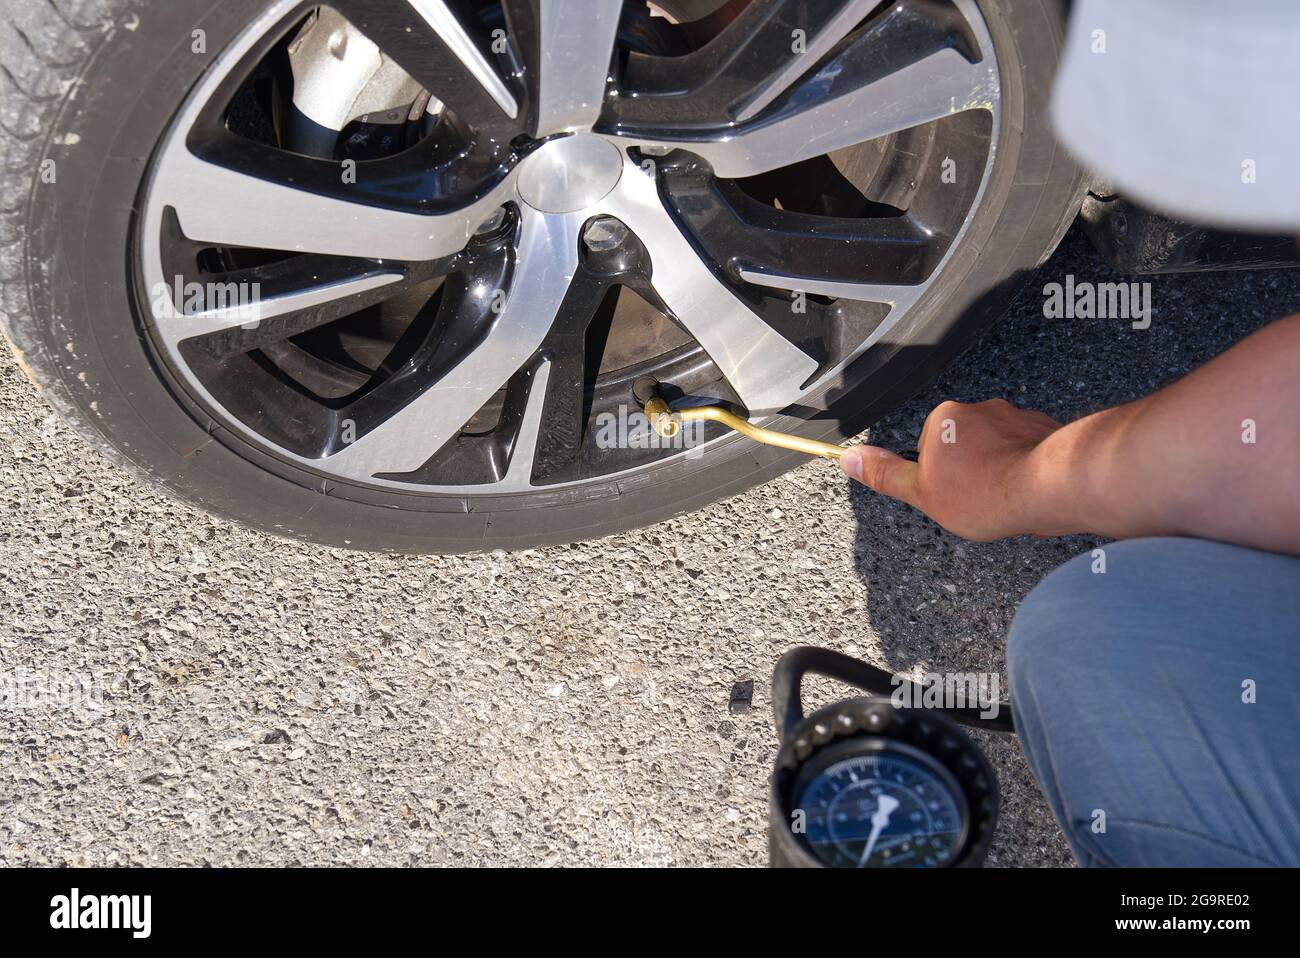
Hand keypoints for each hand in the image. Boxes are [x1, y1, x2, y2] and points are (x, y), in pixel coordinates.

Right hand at [840, 399, 1066, 540]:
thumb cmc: (986, 492)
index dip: (937, 476)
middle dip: (971, 471)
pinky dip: (1027, 470)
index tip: (951, 493)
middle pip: (965, 445)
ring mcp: (1016, 417)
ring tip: (1006, 499)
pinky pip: (1029, 451)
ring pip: (999, 449)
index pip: (929, 445)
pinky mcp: (1047, 430)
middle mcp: (981, 409)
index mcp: (945, 418)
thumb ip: (885, 474)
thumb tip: (849, 458)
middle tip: (977, 500)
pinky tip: (1030, 494)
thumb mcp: (922, 492)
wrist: (1049, 488)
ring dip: (1000, 471)